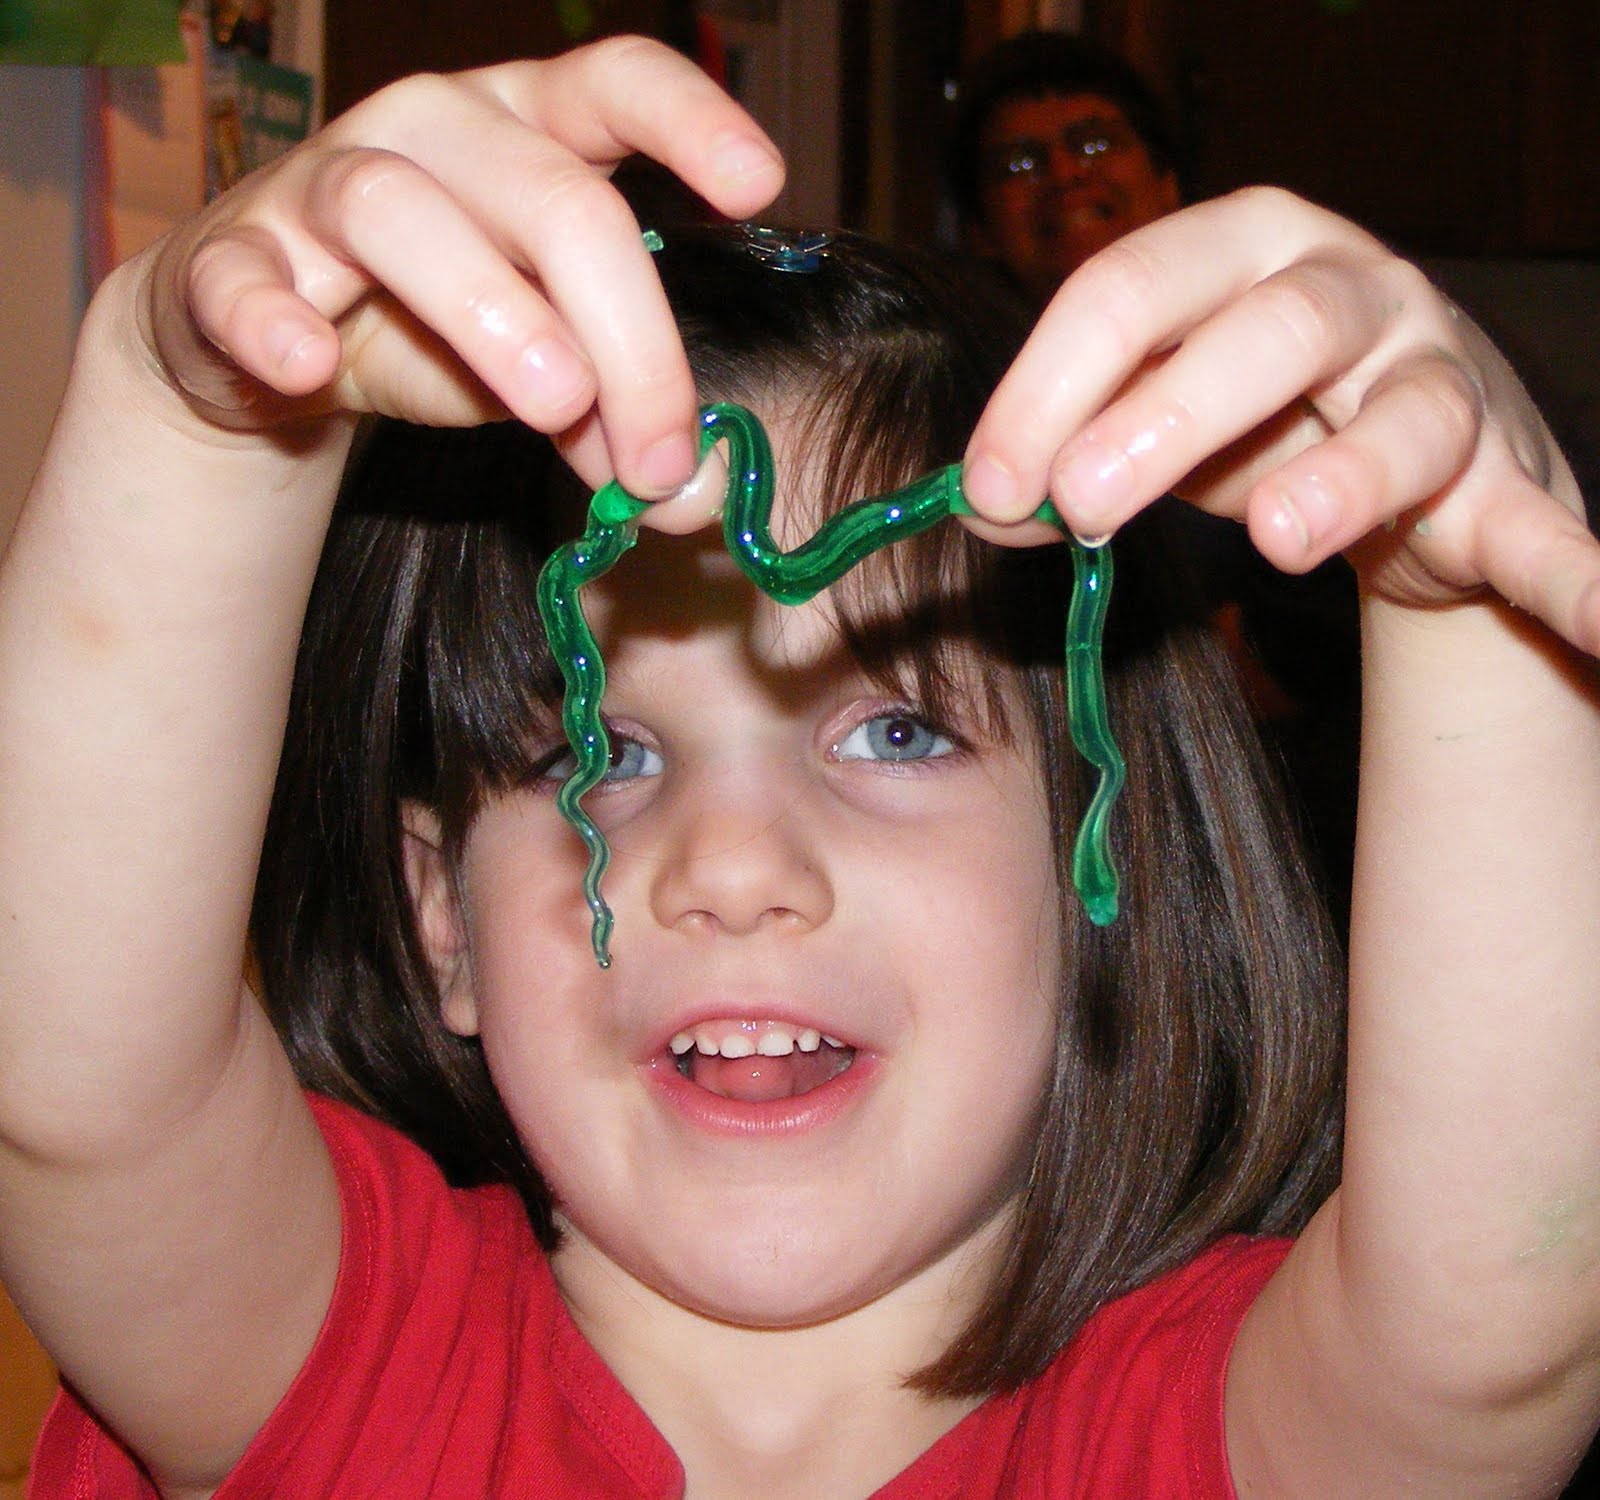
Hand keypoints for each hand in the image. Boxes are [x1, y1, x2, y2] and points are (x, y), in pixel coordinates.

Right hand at [127, 37, 782, 495]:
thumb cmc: (426, 327)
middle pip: (548, 195)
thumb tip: (683, 489)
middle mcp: (431, 133)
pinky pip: (242, 275)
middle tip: (657, 452)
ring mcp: (320, 185)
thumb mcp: (536, 367)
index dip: (688, 119)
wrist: (263, 342)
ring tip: (552, 402)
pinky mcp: (230, 260)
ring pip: (400, 209)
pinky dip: (272, 317)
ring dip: (488, 309)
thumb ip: (606, 415)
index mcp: (527, 134)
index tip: (758, 185)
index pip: (613, 83)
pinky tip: (310, 362)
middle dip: (623, 331)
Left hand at [962, 187, 1599, 654]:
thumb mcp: (1152, 423)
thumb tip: (984, 504)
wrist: (1405, 462)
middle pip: (1273, 329)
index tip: (988, 486)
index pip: (1133, 290)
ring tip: (1278, 537)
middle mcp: (1352, 293)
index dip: (1048, 387)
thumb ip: (1067, 454)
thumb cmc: (1257, 422)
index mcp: (1242, 253)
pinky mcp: (1503, 480)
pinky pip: (1542, 527)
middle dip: (1168, 413)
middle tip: (1079, 501)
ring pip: (1407, 413)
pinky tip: (1599, 619)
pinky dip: (1574, 575)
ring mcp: (1439, 379)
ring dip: (1343, 475)